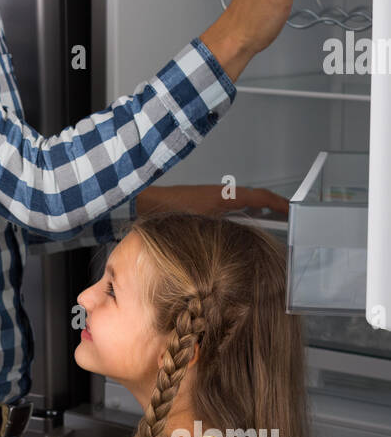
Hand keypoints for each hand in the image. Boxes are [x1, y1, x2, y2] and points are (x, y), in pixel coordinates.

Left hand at [135, 184, 288, 218]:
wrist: (145, 204)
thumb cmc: (171, 211)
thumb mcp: (204, 224)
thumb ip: (226, 231)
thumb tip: (245, 242)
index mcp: (225, 195)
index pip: (260, 197)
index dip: (279, 204)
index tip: (292, 211)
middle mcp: (221, 194)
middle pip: (254, 199)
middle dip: (271, 209)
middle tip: (284, 220)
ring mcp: (212, 199)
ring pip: (241, 204)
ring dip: (255, 212)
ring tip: (267, 226)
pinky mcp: (203, 205)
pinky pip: (229, 208)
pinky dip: (240, 216)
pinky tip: (238, 229)